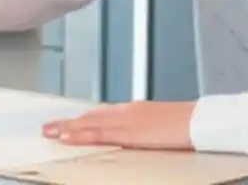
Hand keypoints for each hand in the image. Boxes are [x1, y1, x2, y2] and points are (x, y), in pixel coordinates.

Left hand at [42, 101, 194, 149]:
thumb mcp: (161, 123)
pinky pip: (97, 134)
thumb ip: (146, 127)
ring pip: (88, 124)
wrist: (199, 121)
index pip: (101, 114)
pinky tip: (65, 137)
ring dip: (67, 128)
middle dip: (68, 122)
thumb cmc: (187, 124)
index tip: (68, 123)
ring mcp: (125, 121)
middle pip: (90, 117)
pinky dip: (79, 134)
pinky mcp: (128, 132)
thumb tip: (138, 136)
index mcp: (134, 110)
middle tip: (47, 126)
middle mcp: (125, 112)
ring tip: (48, 131)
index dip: (83, 119)